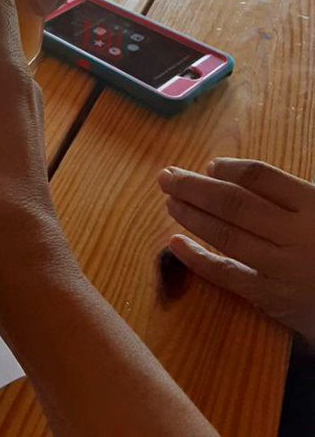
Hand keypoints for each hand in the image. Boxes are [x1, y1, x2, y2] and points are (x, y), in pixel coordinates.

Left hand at [159, 158, 314, 347]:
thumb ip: (291, 194)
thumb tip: (233, 174)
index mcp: (314, 205)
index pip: (261, 176)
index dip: (229, 168)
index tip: (210, 166)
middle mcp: (297, 234)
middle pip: (235, 203)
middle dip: (194, 187)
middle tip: (166, 176)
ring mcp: (284, 268)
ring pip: (227, 236)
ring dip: (192, 215)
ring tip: (168, 200)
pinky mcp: (276, 300)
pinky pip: (229, 276)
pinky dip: (198, 259)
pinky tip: (174, 243)